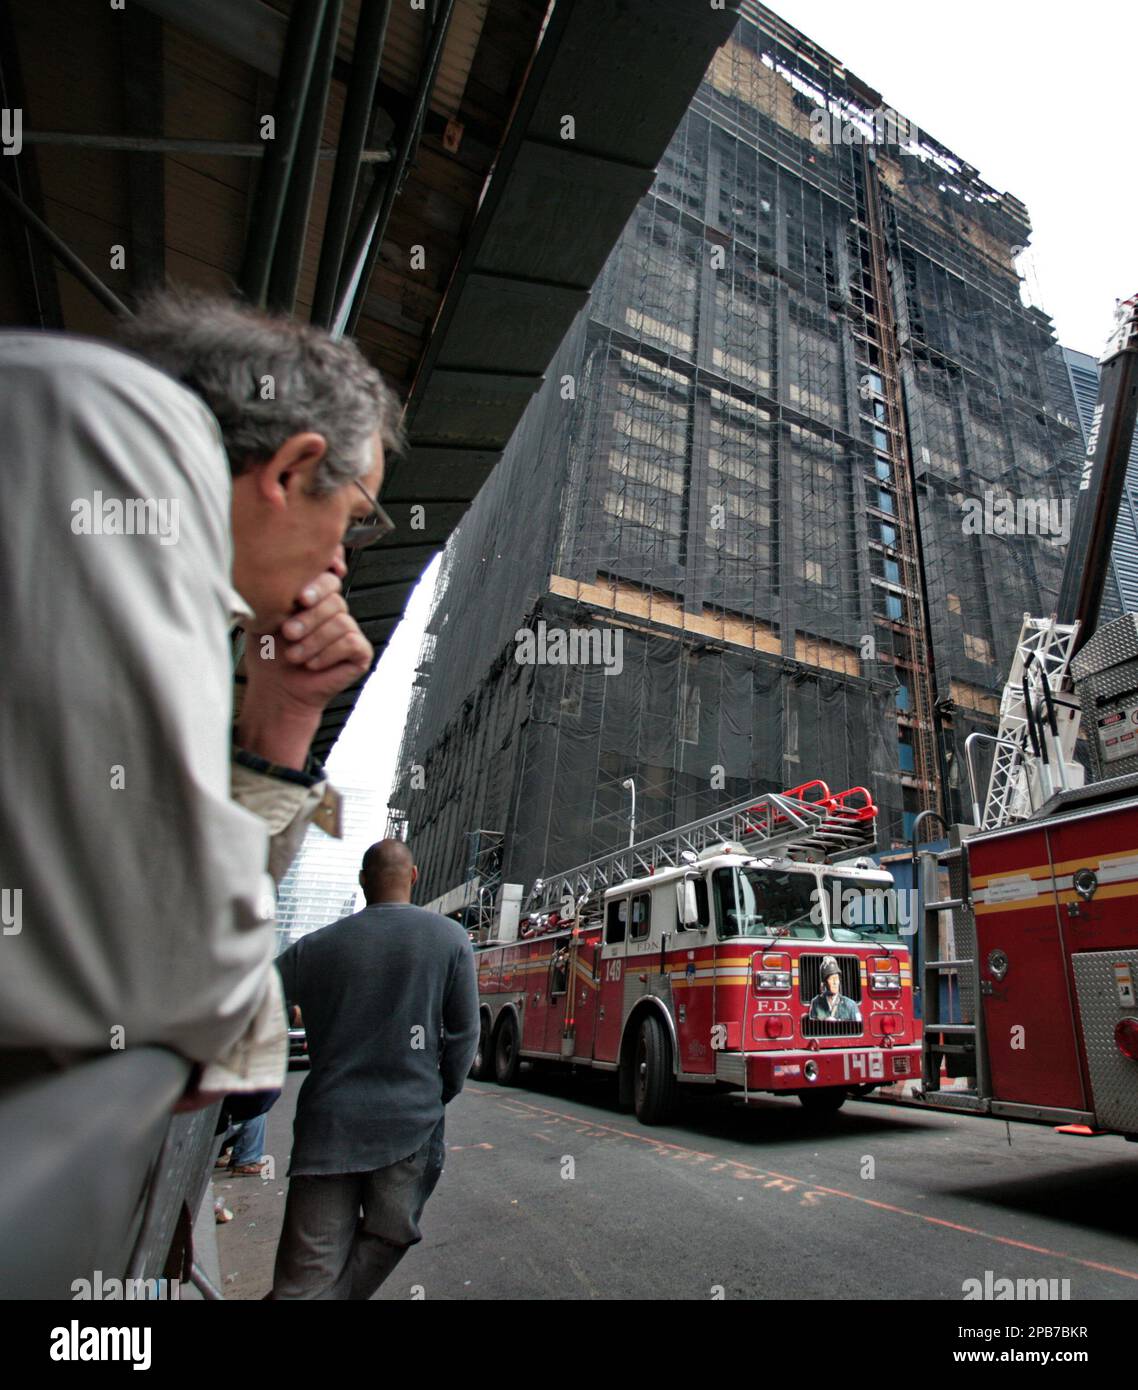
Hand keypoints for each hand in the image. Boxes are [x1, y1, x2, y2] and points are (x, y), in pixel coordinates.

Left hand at [237, 572, 373, 768]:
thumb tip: (279, 569)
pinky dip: (328, 654)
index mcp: (315, 597)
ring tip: (294, 655)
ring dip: (314, 640)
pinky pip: (351, 642)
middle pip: (335, 598)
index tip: (299, 599)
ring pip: (341, 621)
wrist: (277, 690)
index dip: (318, 583)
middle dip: (309, 617)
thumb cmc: (269, 654)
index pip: (328, 575)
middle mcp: (335, 611)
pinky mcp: (360, 652)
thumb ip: (275, 591)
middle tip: (288, 633)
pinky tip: (312, 664)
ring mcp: (350, 631)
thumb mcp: (264, 616)